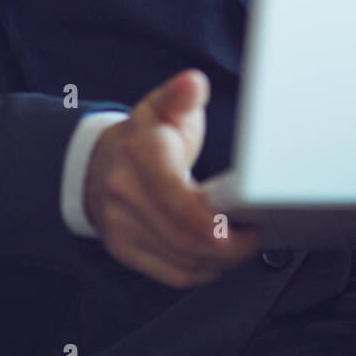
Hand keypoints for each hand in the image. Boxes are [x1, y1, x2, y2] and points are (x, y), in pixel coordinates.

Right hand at [83, 68, 261, 287]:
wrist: (100, 162)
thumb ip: (183, 95)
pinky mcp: (123, 248)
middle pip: (182, 236)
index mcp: (140, 153)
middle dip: (227, 246)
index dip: (211, 221)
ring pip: (179, 259)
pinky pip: (170, 272)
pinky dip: (201, 270)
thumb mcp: (164, 105)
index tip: (244, 226)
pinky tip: (217, 257)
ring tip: (243, 244)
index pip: (175, 197)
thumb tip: (192, 83)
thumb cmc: (144, 135)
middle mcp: (124, 191)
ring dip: (218, 260)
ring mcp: (120, 224)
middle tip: (255, 236)